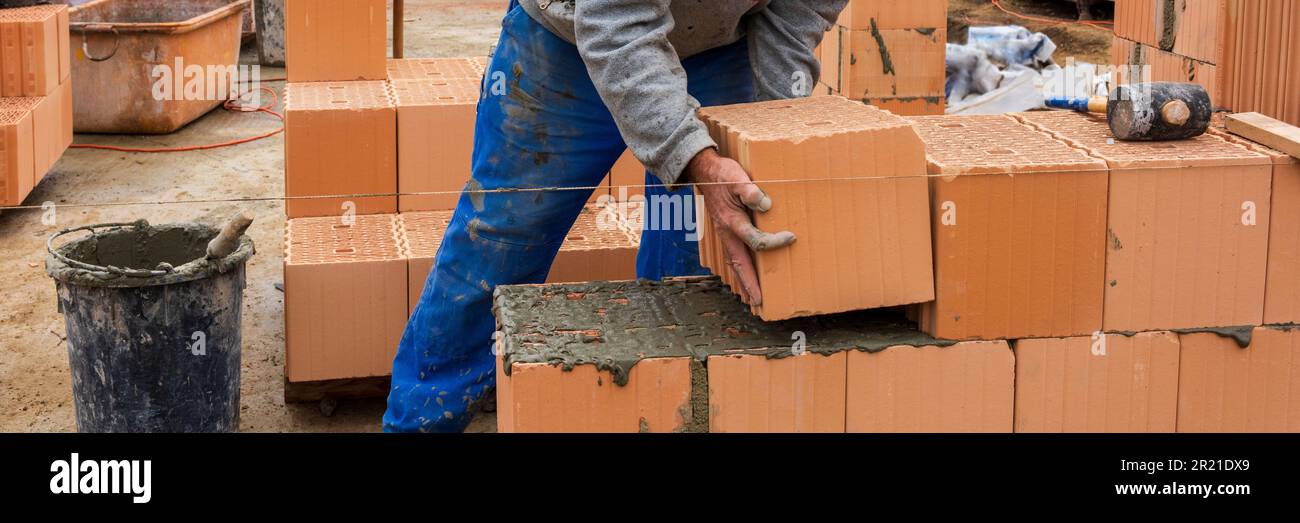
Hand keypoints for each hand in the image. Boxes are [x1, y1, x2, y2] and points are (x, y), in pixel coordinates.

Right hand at [686, 148, 795, 305]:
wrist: (704, 172)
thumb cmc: (723, 174)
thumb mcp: (737, 177)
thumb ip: (750, 191)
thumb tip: (766, 204)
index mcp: (732, 222)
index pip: (756, 240)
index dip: (774, 241)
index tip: (791, 237)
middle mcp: (727, 233)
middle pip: (739, 265)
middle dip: (749, 284)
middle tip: (758, 302)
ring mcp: (725, 235)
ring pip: (735, 264)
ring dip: (744, 281)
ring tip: (753, 298)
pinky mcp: (727, 232)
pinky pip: (734, 256)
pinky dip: (740, 270)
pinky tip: (747, 276)